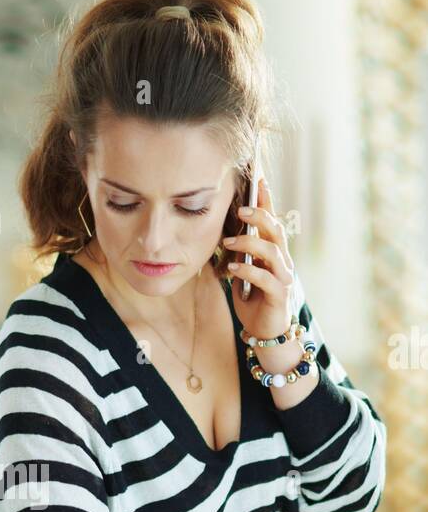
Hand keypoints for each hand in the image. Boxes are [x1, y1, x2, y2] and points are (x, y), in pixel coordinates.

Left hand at [222, 177, 295, 338]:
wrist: (266, 333)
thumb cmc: (254, 301)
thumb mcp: (245, 273)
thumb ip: (241, 254)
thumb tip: (226, 232)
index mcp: (275, 253)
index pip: (272, 221)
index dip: (267, 200)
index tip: (259, 178)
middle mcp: (283, 262)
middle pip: (276, 230)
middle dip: (260, 216)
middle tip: (241, 209)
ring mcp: (284, 278)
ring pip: (272, 251)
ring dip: (249, 243)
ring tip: (229, 241)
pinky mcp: (280, 296)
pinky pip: (265, 278)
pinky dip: (248, 270)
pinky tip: (232, 267)